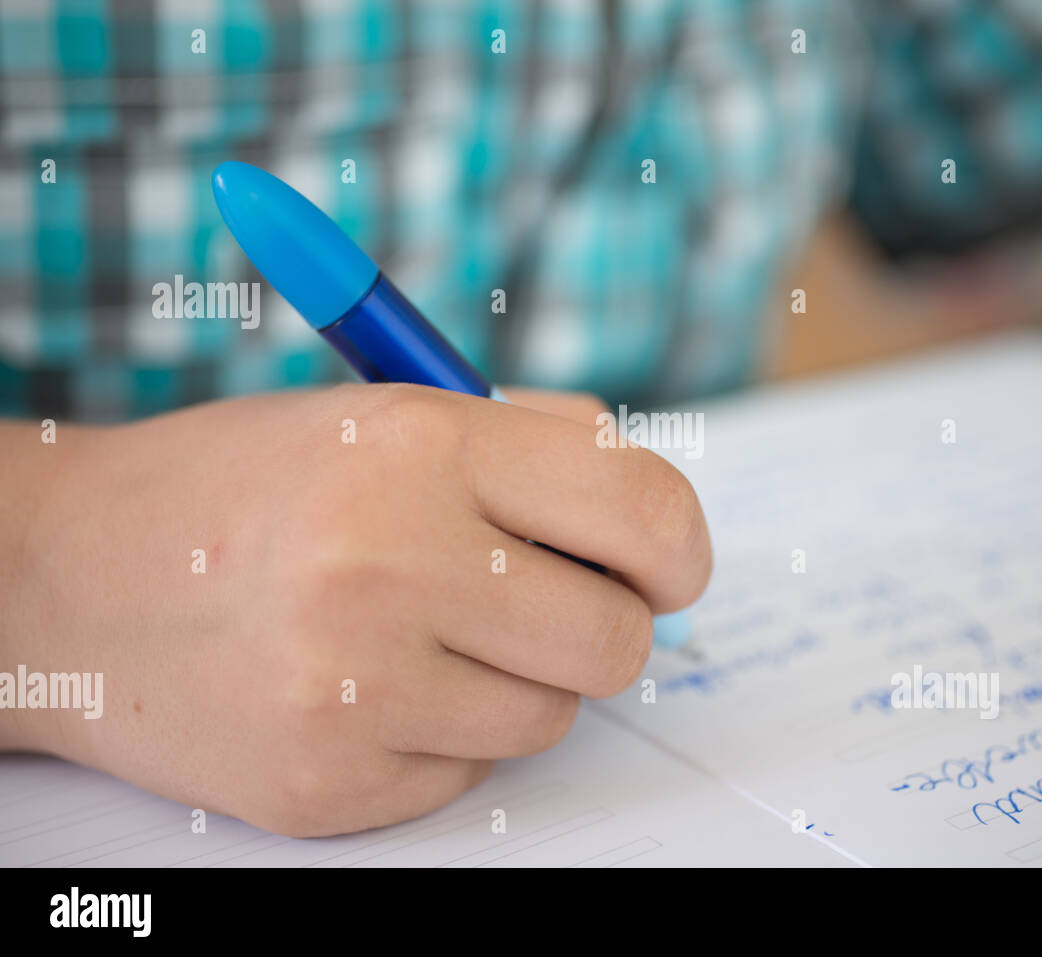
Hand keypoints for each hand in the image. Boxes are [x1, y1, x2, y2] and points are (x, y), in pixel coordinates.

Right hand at [0, 384, 710, 835]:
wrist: (68, 580)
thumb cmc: (249, 485)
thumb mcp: (387, 415)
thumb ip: (538, 445)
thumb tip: (659, 525)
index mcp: (421, 448)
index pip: (644, 511)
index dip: (678, 549)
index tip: (665, 567)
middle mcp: (389, 564)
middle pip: (618, 640)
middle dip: (601, 624)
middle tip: (539, 601)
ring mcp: (355, 689)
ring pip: (551, 717)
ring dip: (516, 680)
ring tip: (422, 634)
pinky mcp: (329, 785)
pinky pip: (472, 770)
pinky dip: (445, 731)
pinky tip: (365, 685)